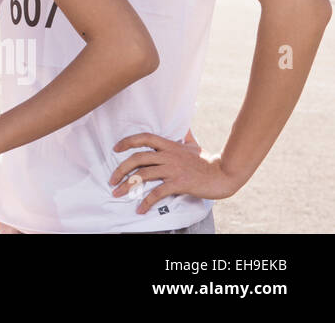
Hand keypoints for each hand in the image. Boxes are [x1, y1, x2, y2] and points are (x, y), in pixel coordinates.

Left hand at [109, 131, 241, 213]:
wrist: (223, 174)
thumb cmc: (207, 161)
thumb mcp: (193, 145)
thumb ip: (184, 136)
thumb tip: (182, 127)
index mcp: (169, 145)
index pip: (144, 138)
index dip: (128, 141)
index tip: (115, 148)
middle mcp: (168, 155)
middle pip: (137, 158)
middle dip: (121, 169)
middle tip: (112, 180)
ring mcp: (173, 169)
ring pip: (143, 175)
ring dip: (127, 186)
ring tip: (117, 193)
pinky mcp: (179, 183)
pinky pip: (157, 192)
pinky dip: (146, 201)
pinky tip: (140, 208)